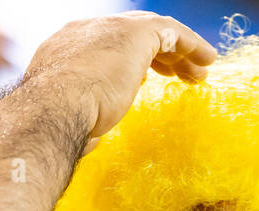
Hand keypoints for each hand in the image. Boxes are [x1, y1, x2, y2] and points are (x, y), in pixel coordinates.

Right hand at [23, 12, 216, 139]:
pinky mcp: (134, 34)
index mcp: (64, 51)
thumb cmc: (57, 129)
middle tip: (181, 76)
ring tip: (200, 73)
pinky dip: (191, 43)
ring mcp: (108, 29)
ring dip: (180, 53)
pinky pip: (170, 31)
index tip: (146, 80)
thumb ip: (85, 118)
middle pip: (130, 36)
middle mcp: (84, 32)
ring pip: (153, 31)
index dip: (129, 62)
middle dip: (159, 55)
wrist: (51, 112)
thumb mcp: (71, 121)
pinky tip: (207, 59)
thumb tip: (93, 133)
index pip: (104, 48)